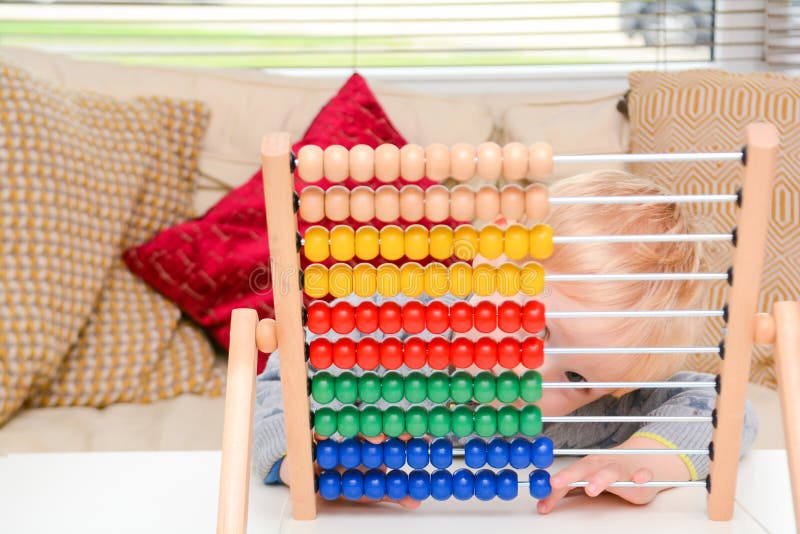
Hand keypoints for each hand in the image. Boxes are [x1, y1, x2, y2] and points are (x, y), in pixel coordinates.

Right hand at [280, 433, 418, 508]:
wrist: (319, 482)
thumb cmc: (349, 481)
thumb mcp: (372, 490)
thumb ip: (393, 493)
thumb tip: (415, 500)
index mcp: (374, 446)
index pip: (394, 436)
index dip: (410, 436)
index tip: (426, 439)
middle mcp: (359, 438)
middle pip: (377, 428)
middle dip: (394, 430)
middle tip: (407, 436)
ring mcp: (341, 438)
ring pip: (353, 429)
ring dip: (366, 432)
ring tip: (378, 439)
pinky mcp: (319, 441)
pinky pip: (319, 436)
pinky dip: (322, 435)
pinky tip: (326, 436)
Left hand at [537, 435, 691, 513]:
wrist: (644, 459)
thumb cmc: (612, 471)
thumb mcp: (589, 479)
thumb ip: (570, 490)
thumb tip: (544, 503)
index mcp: (588, 466)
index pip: (567, 478)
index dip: (554, 491)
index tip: (543, 505)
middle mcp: (602, 465)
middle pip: (584, 469)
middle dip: (569, 476)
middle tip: (557, 484)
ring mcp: (622, 468)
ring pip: (611, 472)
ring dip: (600, 479)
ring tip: (592, 489)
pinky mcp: (642, 474)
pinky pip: (643, 474)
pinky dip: (642, 476)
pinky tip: (639, 479)